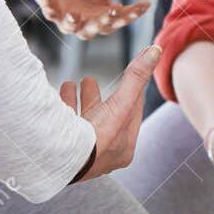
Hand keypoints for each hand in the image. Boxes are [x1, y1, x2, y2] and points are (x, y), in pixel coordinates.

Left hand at [34, 0, 150, 40]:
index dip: (134, 12)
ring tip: (74, 15)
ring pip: (71, 25)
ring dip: (72, 21)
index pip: (123, 17)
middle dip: (105, 20)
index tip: (146, 3)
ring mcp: (68, 19)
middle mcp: (88, 22)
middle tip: (113, 11)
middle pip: (99, 26)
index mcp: (106, 16)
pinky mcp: (51, 11)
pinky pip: (48, 8)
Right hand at [62, 44, 161, 182]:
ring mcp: (81, 153)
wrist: (60, 163)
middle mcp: (104, 153)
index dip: (130, 92)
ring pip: (81, 120)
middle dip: (97, 97)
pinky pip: (62, 125)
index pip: (130, 115)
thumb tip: (156, 50)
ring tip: (70, 83)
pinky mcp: (61, 151)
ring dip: (76, 100)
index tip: (129, 76)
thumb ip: (136, 77)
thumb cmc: (97, 137)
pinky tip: (57, 93)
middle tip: (89, 80)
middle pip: (104, 117)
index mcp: (124, 148)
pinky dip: (62, 107)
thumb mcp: (121, 103)